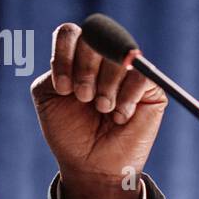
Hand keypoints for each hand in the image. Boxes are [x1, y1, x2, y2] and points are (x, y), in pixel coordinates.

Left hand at [30, 22, 166, 198]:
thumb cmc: (69, 131)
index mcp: (75, 56)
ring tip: (103, 109)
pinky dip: (126, 99)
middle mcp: (102, 58)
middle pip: (95, 38)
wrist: (91, 165)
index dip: (63, 57)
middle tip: (83, 97)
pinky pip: (140, 75)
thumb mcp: (48, 96)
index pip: (70, 33)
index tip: (62, 89)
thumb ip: (57, 67)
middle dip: (85, 70)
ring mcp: (127, 70)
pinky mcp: (149, 86)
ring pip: (118, 56)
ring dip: (105, 87)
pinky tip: (120, 116)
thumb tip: (87, 48)